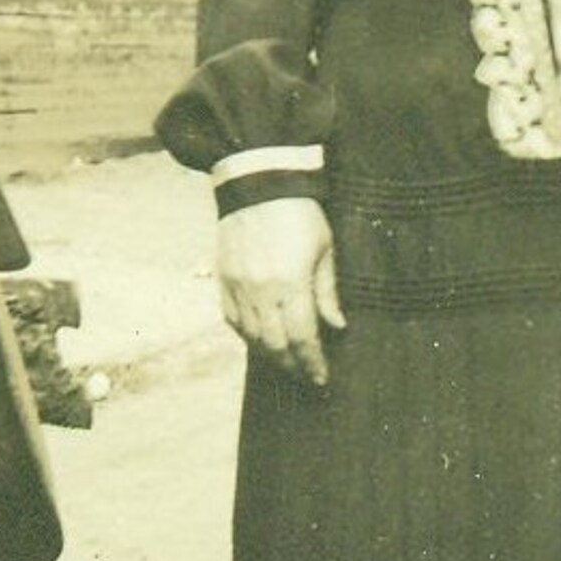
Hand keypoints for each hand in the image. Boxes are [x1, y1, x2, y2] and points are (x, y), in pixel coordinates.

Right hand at [216, 197, 345, 389]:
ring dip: (270, 355)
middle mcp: (260, 291)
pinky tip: (261, 341)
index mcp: (290, 284)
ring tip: (287, 363)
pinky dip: (248, 336)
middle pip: (275, 345)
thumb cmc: (301, 213)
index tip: (322, 378)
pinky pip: (233, 320)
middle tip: (306, 376)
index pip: (302, 338)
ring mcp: (237, 286)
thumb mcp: (325, 249)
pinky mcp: (223, 278)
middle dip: (292, 366)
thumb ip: (328, 292)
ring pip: (252, 337)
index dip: (312, 362)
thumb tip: (337, 327)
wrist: (259, 182)